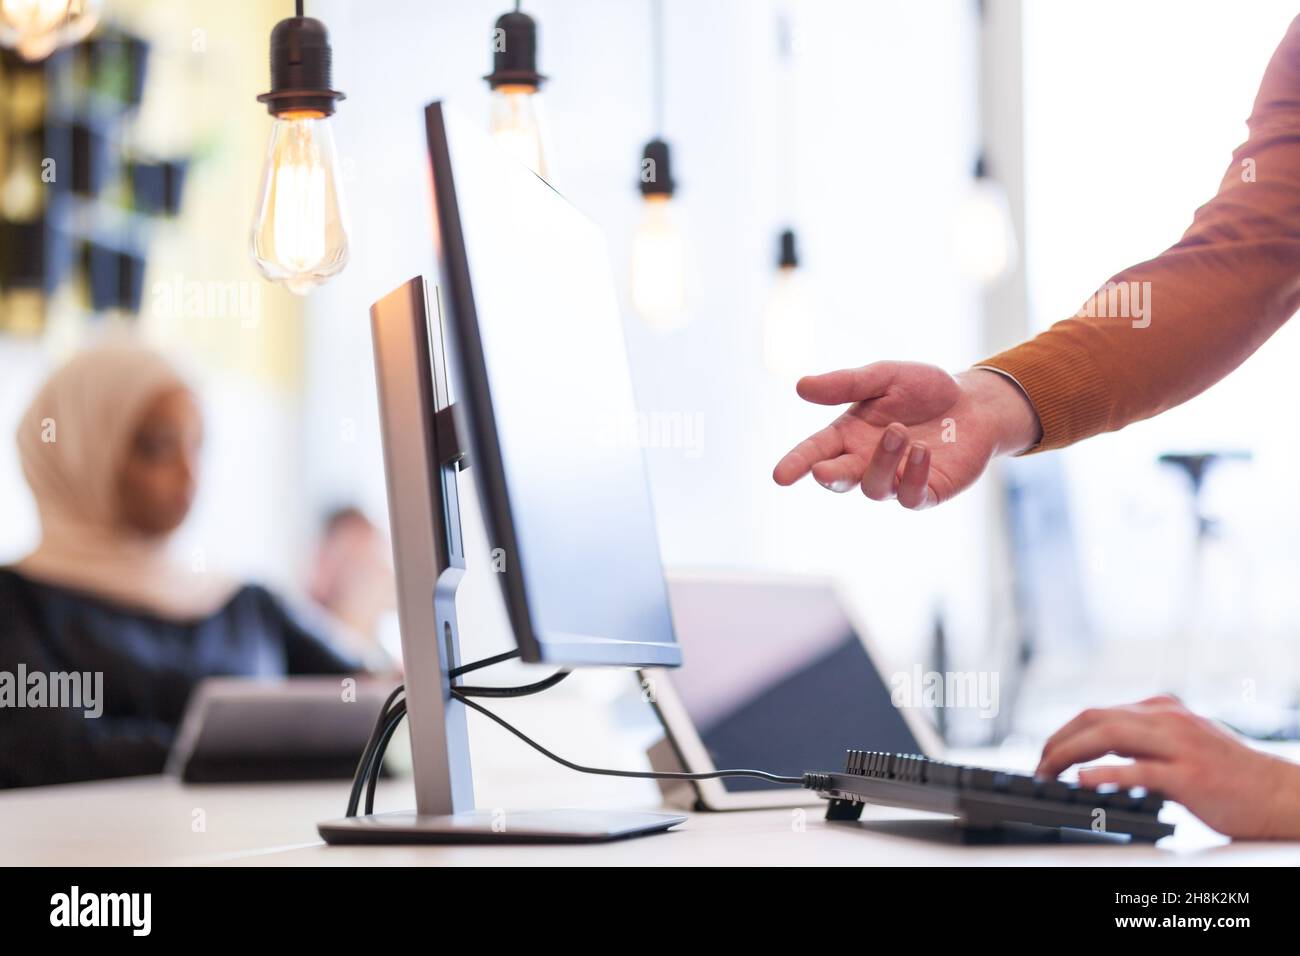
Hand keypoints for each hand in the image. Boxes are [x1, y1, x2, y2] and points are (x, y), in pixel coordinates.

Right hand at [772, 362, 1039, 507]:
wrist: (975, 403)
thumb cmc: (925, 390)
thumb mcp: (885, 376)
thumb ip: (846, 384)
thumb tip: (800, 386)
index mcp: (849, 435)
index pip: (815, 452)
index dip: (796, 463)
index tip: (780, 476)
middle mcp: (866, 461)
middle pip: (839, 478)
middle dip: (828, 476)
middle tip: (821, 470)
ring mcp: (896, 480)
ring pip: (874, 487)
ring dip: (882, 462)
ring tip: (900, 432)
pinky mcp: (926, 491)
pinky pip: (910, 496)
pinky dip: (913, 476)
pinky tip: (922, 451)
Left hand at [1038, 695, 1299, 838]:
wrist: (1279, 794)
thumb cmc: (1230, 775)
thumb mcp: (1181, 744)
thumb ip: (1144, 742)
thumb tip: (1099, 754)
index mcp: (1162, 711)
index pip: (1097, 713)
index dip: (1063, 733)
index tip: (1045, 755)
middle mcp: (1167, 720)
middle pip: (1094, 719)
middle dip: (1057, 742)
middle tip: (1038, 767)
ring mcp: (1178, 746)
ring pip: (1109, 737)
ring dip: (1069, 754)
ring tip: (1047, 772)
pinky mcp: (1190, 776)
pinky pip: (1139, 770)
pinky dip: (1106, 775)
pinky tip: (1083, 782)